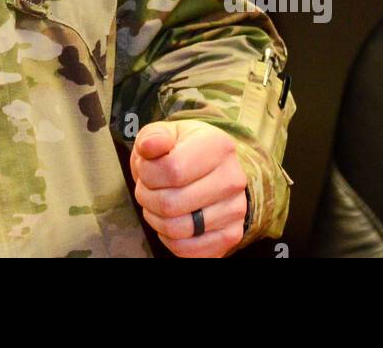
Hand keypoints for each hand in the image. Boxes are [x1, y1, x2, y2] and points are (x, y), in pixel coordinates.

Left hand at [130, 120, 247, 257]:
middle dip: (147, 197)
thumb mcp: (166, 133)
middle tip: (146, 189)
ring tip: (156, 203)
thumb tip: (149, 147)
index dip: (147, 174)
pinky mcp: (231, 235)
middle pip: (171, 203)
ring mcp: (236, 210)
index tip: (146, 170)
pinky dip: (169, 238)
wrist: (211, 169)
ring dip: (155, 218)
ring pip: (177, 228)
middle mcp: (233, 178)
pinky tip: (170, 220)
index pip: (171, 170)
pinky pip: (187, 250)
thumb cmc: (183, 149)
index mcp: (218, 146)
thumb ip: (153, 136)